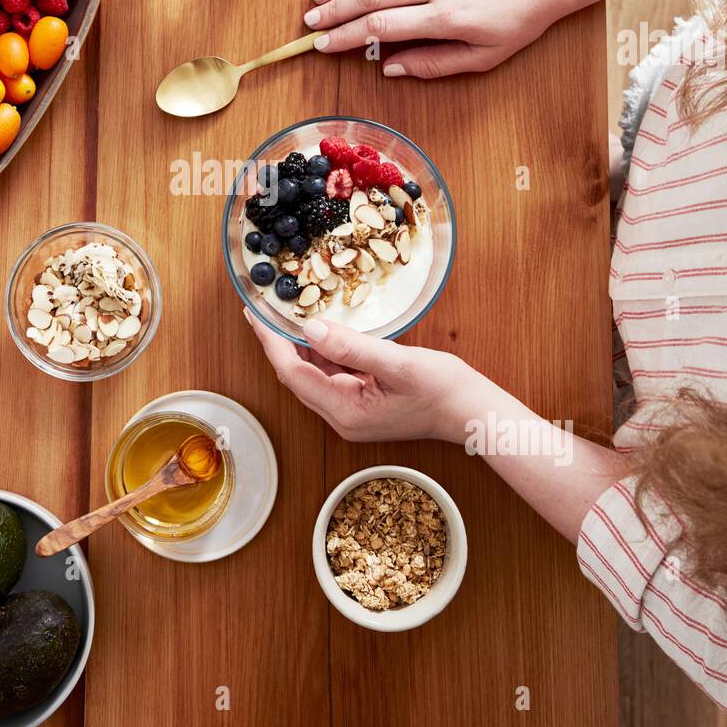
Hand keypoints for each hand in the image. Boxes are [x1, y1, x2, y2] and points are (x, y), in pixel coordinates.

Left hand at [245, 310, 485, 445]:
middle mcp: (341, 416)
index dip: (271, 342)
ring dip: (298, 346)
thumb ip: (352, 347)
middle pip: (296, 375)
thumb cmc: (442, 390)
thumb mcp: (398, 363)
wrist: (472, 412)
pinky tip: (318, 330)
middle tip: (260, 310)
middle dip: (277, 342)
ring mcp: (351, 412)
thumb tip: (310, 328)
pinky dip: (321, 352)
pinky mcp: (362, 403)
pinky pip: (332, 375)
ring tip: (281, 314)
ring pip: (313, 374)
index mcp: (345, 411)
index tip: (254, 314)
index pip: (292, 373)